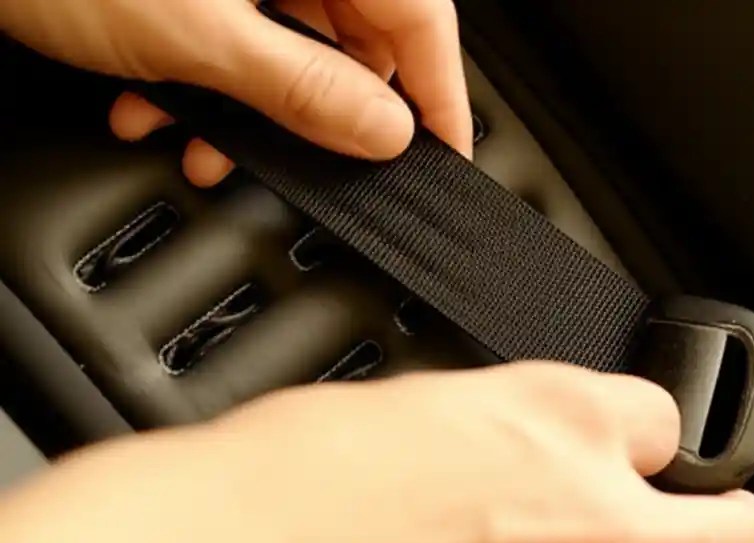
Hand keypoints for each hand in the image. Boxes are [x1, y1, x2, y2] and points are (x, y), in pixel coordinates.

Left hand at [0, 0, 471, 186]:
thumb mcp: (199, 36)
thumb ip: (304, 87)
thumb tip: (386, 131)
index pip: (420, 18)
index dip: (440, 95)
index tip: (447, 158)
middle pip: (353, 35)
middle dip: (315, 112)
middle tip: (301, 165)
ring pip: (288, 42)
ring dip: (246, 107)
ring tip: (197, 140)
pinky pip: (237, 30)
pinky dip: (205, 77)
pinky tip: (156, 102)